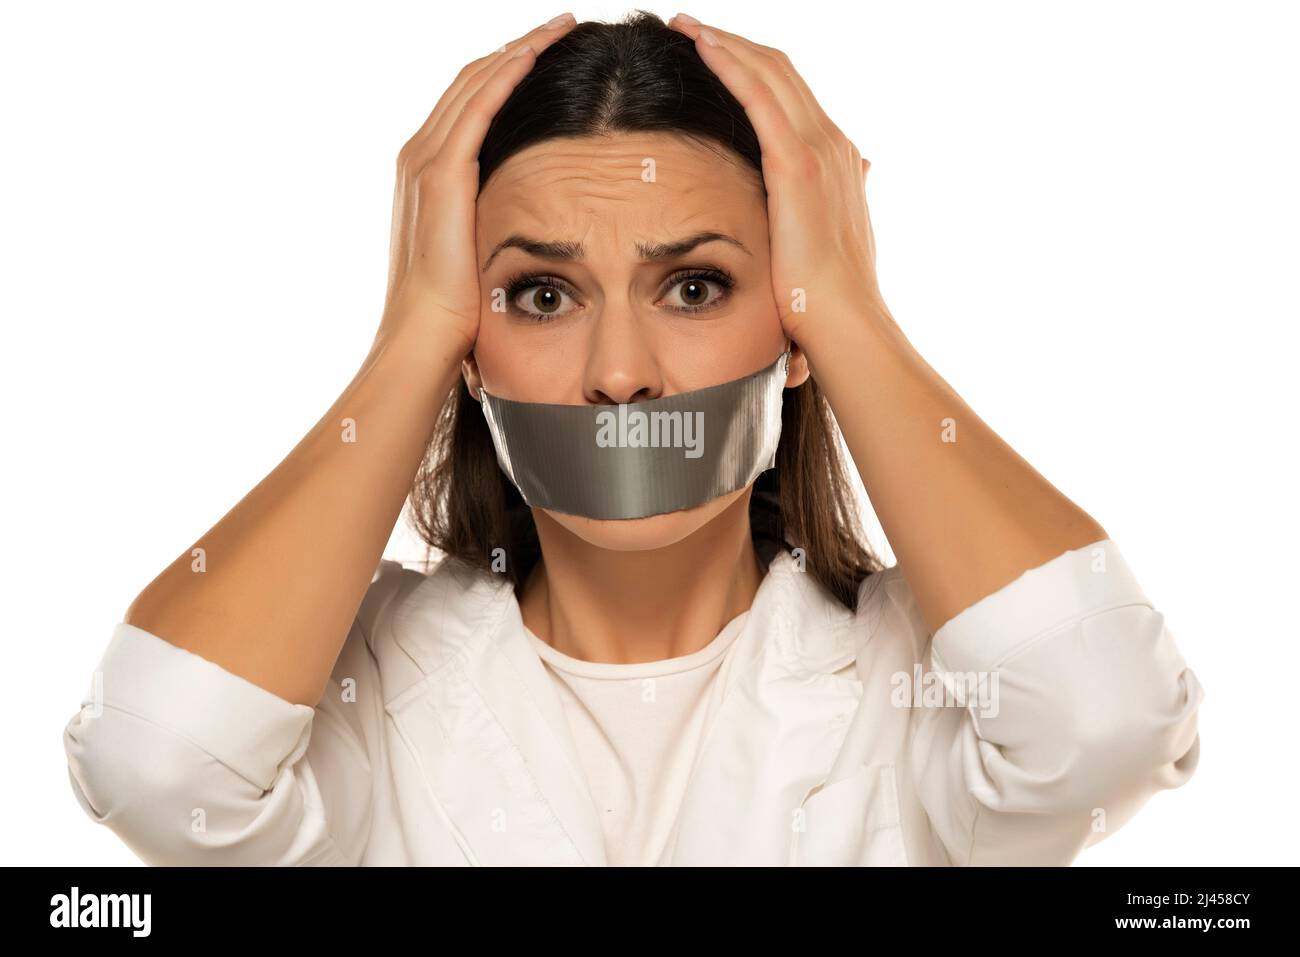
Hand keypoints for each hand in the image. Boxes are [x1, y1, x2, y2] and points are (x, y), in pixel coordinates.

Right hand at [373, 13, 577, 359]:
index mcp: (427, 172)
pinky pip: (478, 106)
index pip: (470, 103)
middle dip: (518, 47)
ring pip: (477, 81)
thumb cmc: (454, 311)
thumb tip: (529, 224)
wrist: (423, 336)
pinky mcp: (441, 172)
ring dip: (520, 48)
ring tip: (559, 26)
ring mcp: (426, 160)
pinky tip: (537, 52)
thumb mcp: (473, 254)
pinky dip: (507, 73)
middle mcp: (420, 155)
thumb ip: (491, 223)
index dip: (508, 73)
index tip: (548, 53)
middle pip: (473, 79)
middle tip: (560, 24)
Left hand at [667, 14, 884, 345]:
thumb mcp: (828, 242)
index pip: (790, 93)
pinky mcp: (797, 164)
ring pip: (769, 71)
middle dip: (734, 42)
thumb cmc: (825, 297)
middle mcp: (831, 142)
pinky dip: (730, 64)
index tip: (714, 52)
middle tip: (690, 26)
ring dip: (725, 41)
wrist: (844, 318)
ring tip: (685, 25)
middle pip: (779, 69)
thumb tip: (851, 186)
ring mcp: (817, 149)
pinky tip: (701, 46)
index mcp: (836, 157)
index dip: (752, 67)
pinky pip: (759, 96)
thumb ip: (832, 205)